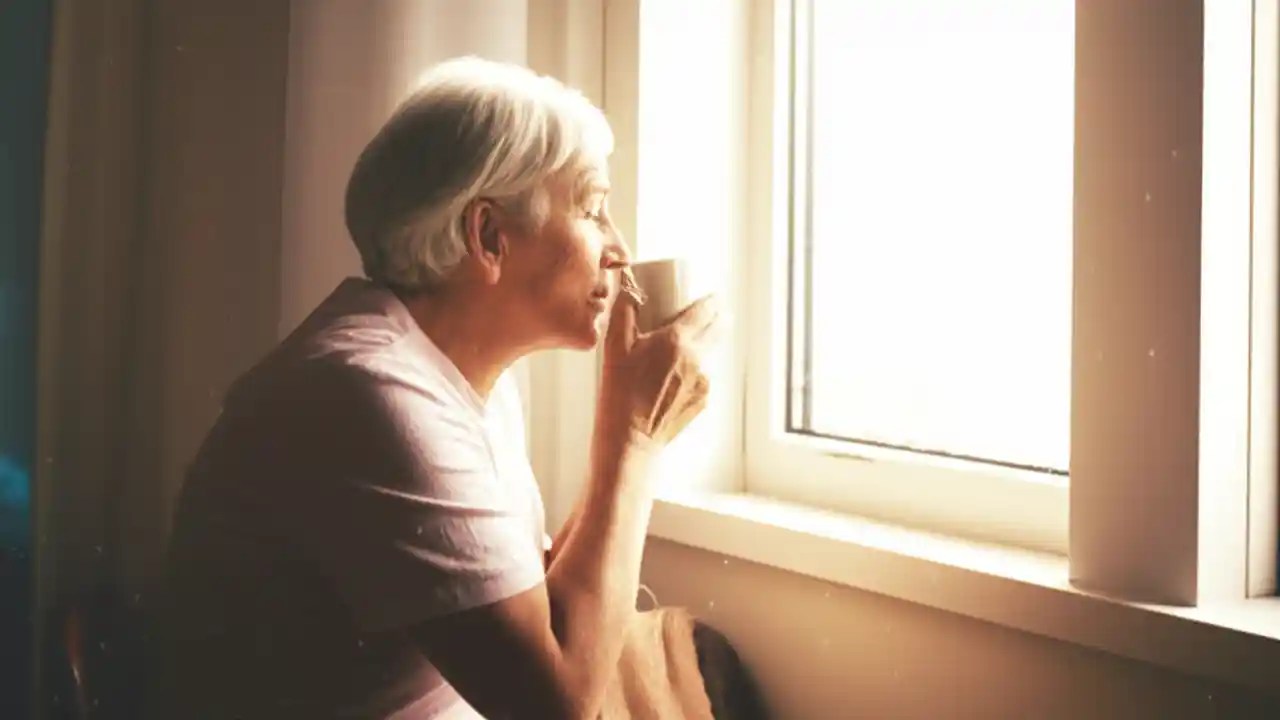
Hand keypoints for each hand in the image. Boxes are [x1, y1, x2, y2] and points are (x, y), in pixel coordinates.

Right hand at [597, 287, 722, 448]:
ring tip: (678, 351)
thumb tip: (629, 288)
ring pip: (708, 355)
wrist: (630, 439)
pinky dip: (691, 374)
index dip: (712, 299)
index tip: (712, 295)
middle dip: (718, 317)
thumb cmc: (619, 392)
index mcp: (677, 340)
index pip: (707, 310)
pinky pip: (700, 379)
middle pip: (719, 329)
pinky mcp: (701, 400)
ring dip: (700, 347)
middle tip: (709, 312)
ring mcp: (702, 381)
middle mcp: (696, 358)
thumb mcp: (614, 346)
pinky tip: (670, 381)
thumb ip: (624, 312)